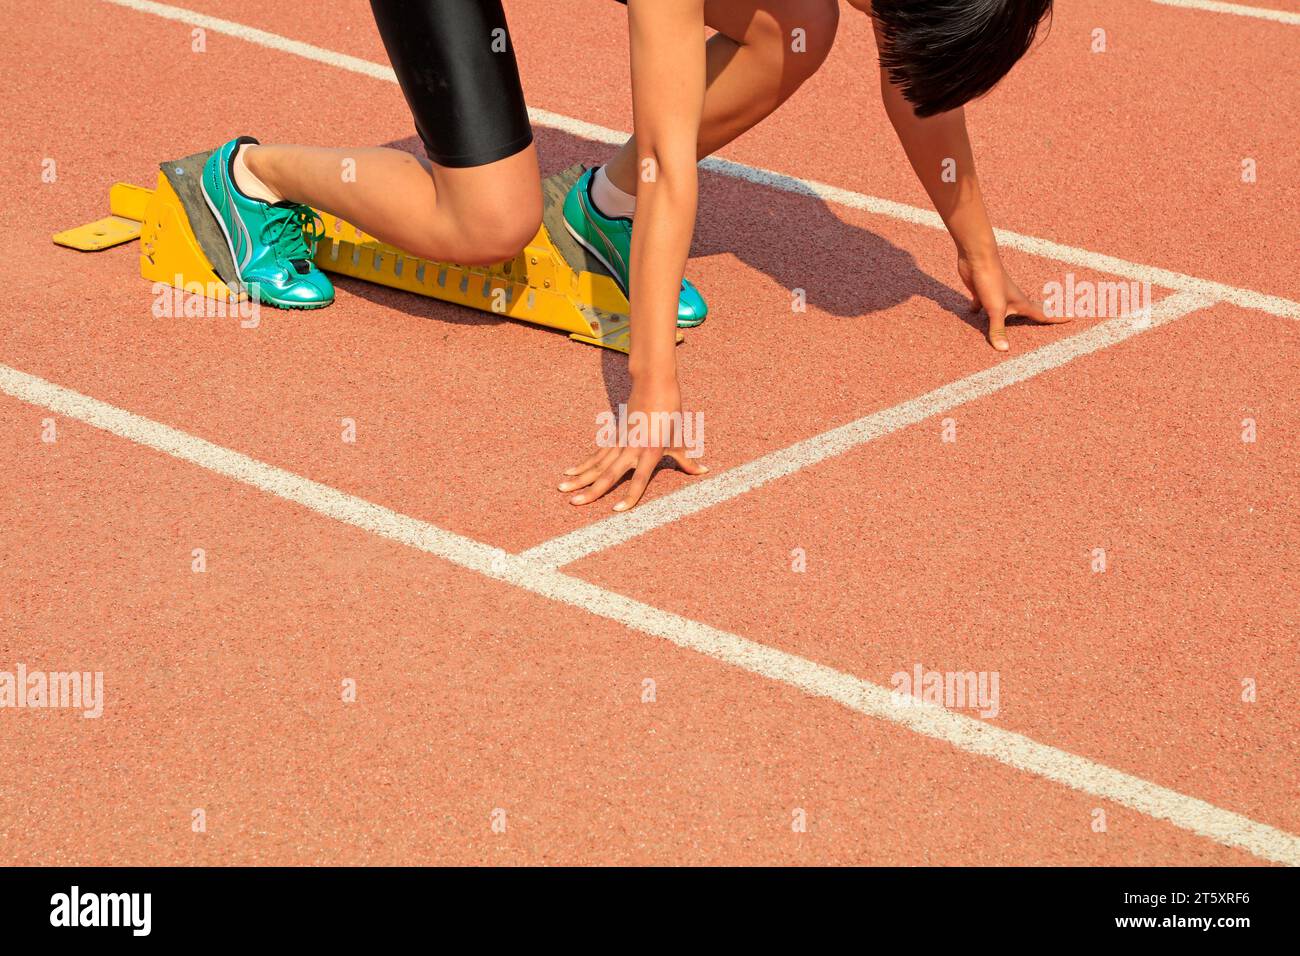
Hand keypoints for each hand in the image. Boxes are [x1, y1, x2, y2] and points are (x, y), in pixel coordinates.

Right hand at [558, 379, 707, 511]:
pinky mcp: (614, 436)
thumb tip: (703, 472)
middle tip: (574, 503)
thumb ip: (686, 460)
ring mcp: (620, 441)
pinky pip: (597, 455)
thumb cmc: (671, 412)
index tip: (616, 511)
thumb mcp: (679, 438)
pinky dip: (583, 465)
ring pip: (597, 464)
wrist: (654, 384)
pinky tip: (570, 472)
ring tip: (562, 489)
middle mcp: (632, 448)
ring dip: (579, 478)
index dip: (629, 496)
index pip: (639, 480)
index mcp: (651, 451)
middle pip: (609, 474)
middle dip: (591, 490)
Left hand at [958, 252, 1067, 351]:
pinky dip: (979, 311)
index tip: (1072, 318)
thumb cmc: (991, 281)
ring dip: (1008, 318)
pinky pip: (982, 305)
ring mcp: (996, 296)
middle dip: (1039, 316)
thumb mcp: (995, 309)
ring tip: (1013, 325)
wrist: (976, 258)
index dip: (1057, 317)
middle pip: (1027, 311)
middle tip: (1051, 320)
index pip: (1042, 313)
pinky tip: (974, 314)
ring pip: (1004, 310)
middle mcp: (1010, 299)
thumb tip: (1004, 350)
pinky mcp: (982, 293)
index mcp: (1020, 303)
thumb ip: (998, 329)